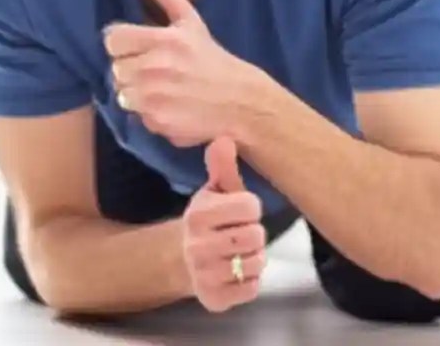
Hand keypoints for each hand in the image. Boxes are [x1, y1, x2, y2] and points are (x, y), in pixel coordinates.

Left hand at [104, 0, 255, 146]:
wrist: (241, 102)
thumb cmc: (212, 59)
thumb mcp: (190, 22)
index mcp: (163, 40)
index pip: (113, 40)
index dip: (121, 45)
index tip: (135, 49)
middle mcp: (155, 68)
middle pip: (115, 68)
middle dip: (130, 70)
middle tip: (153, 72)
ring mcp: (154, 97)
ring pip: (122, 93)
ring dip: (135, 93)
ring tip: (160, 90)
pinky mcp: (156, 121)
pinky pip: (135, 116)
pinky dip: (147, 114)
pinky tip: (167, 107)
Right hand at [183, 137, 266, 312]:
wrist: (182, 259)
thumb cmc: (208, 221)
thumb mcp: (214, 192)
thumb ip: (221, 167)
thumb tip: (224, 140)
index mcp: (197, 214)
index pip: (249, 206)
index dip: (249, 207)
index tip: (238, 210)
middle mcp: (197, 245)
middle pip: (256, 236)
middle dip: (253, 234)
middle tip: (239, 233)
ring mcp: (205, 274)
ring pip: (257, 263)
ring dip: (253, 258)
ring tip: (237, 252)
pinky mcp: (214, 298)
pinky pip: (252, 288)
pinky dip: (249, 281)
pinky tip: (235, 273)